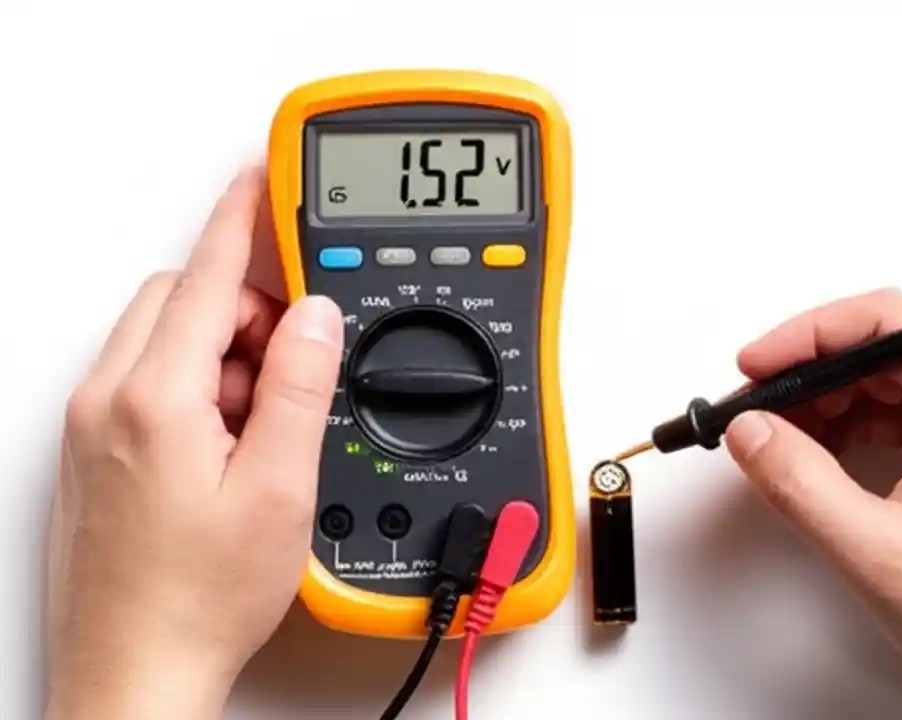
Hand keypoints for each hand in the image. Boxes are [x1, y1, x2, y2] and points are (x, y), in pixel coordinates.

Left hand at [44, 167, 343, 719]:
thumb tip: (315, 317)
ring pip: (165, 341)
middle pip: (181, 301)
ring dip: (224, 357)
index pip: (205, 275)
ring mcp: (94, 427)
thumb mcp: (279, 490)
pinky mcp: (96, 452)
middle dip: (245, 311)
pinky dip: (198, 390)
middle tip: (293, 363)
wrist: (136, 674)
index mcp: (154, 399)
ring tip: (265, 429)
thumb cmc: (196, 601)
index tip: (267, 177)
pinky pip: (148, 384)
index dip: (244, 218)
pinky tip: (233, 448)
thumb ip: (300, 388)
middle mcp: (109, 401)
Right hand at [723, 288, 901, 718]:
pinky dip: (864, 426)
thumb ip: (799, 482)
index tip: (755, 365)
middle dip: (812, 373)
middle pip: (888, 347)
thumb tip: (750, 429)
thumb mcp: (875, 551)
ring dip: (835, 401)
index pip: (885, 323)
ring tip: (782, 439)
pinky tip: (826, 455)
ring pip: (898, 378)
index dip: (807, 336)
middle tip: (754, 410)